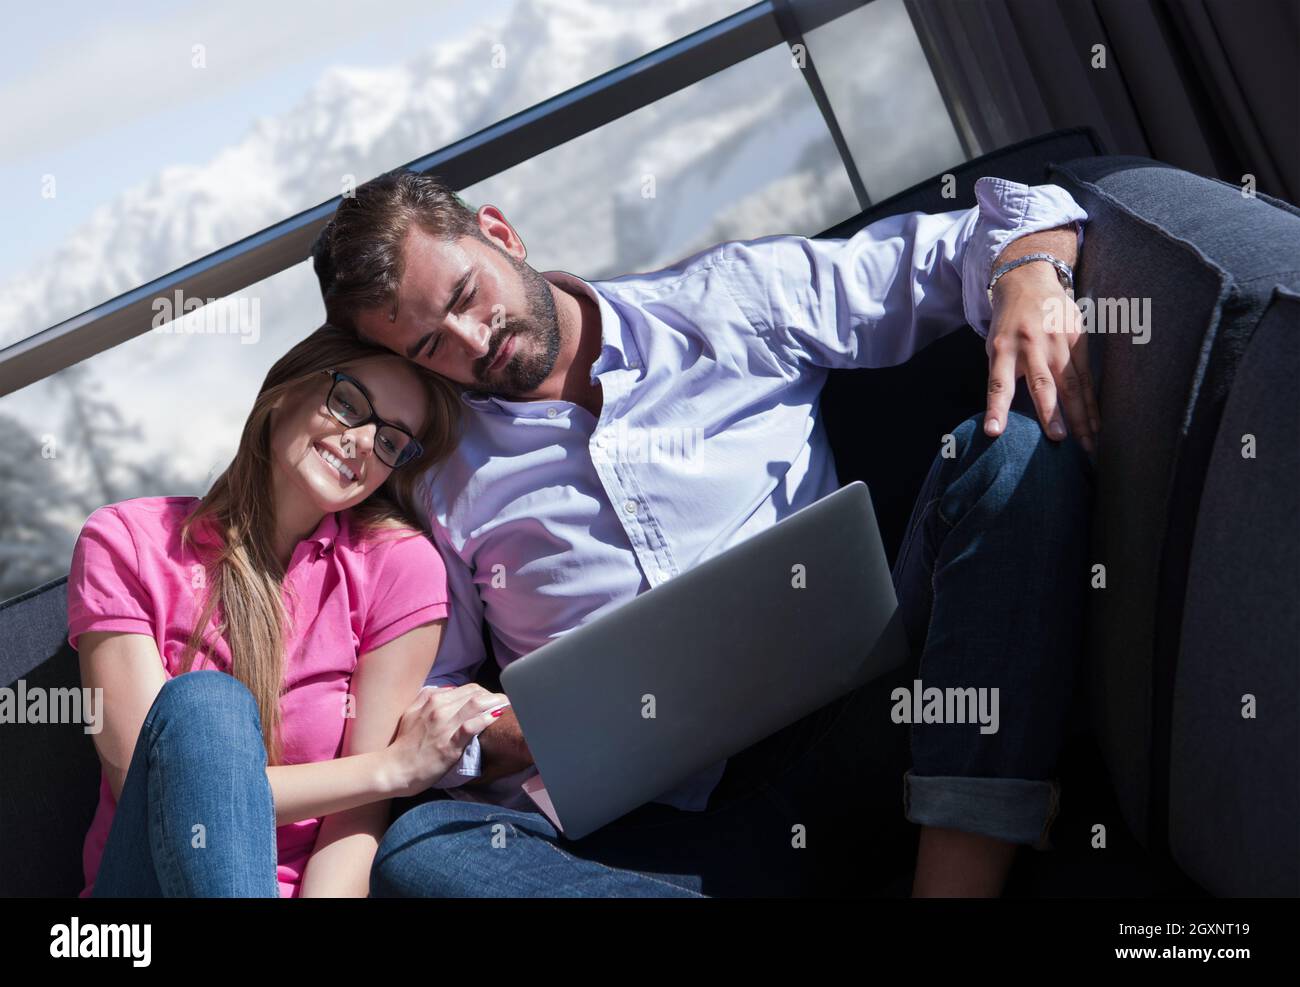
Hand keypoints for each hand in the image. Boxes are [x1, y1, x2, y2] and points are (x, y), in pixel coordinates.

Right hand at [385, 683, 507, 798]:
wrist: (393, 769)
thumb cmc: (403, 744)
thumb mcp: (411, 713)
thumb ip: (426, 697)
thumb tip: (447, 690)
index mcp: (432, 700)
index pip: (468, 689)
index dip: (486, 692)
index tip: (496, 699)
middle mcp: (439, 708)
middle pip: (476, 693)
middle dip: (495, 696)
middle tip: (508, 703)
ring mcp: (444, 725)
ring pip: (477, 705)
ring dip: (497, 704)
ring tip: (510, 707)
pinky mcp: (449, 744)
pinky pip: (472, 726)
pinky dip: (487, 719)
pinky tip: (497, 718)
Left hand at [984, 262, 1098, 454]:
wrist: (1028, 281)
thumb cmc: (1007, 324)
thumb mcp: (995, 346)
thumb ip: (1002, 375)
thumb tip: (1007, 416)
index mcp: (1003, 348)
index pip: (998, 384)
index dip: (996, 409)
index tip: (993, 432)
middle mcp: (1032, 345)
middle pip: (1043, 384)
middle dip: (1051, 413)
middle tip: (1058, 440)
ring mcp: (1058, 341)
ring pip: (1071, 384)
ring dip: (1080, 416)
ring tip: (1087, 444)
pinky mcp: (1078, 339)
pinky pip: (1086, 377)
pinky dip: (1091, 403)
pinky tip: (1096, 425)